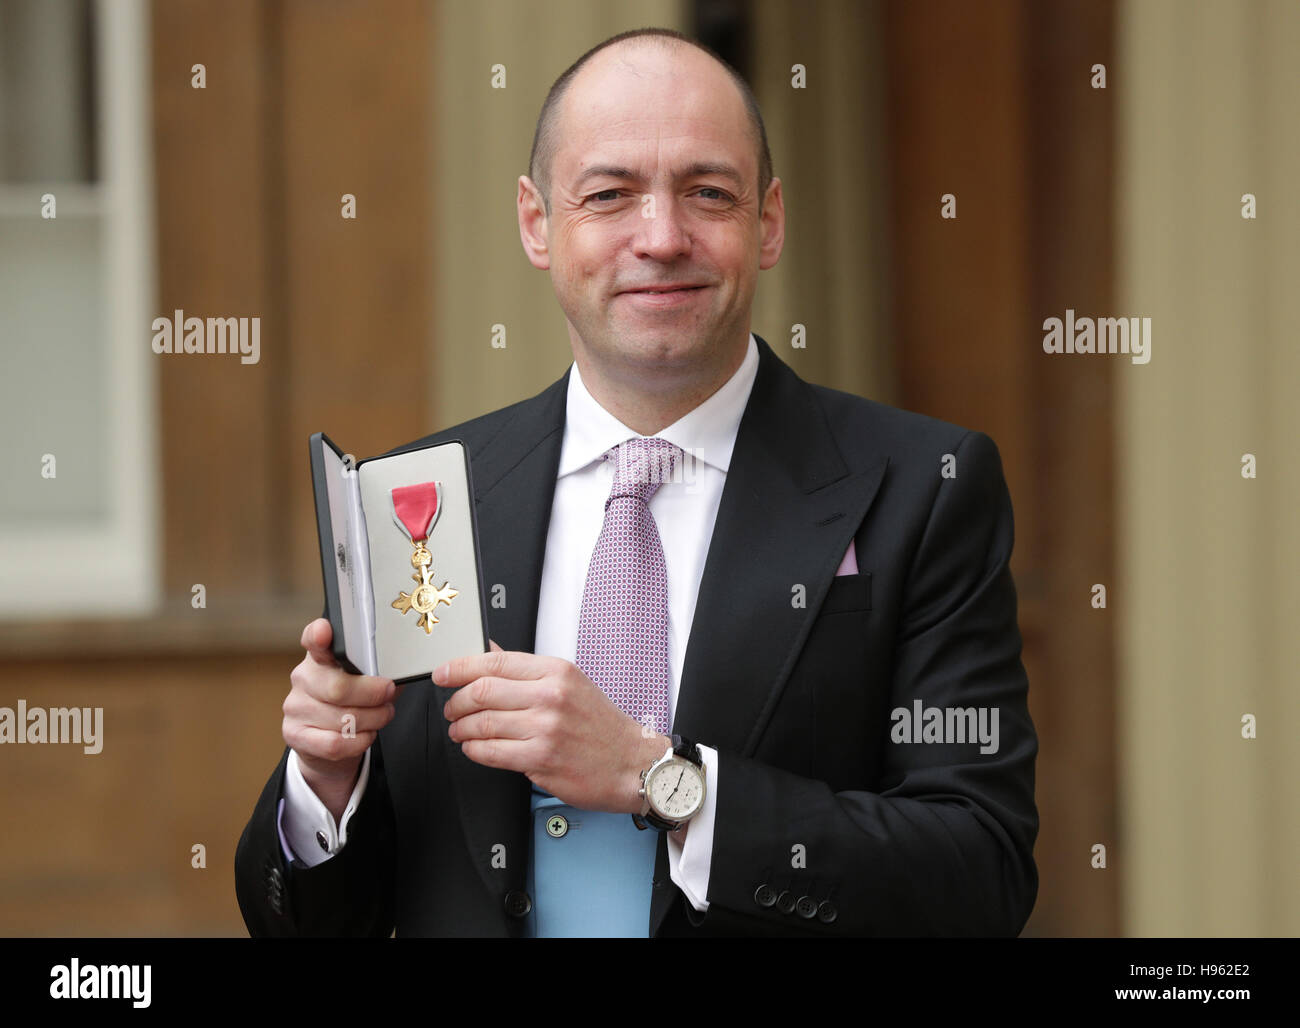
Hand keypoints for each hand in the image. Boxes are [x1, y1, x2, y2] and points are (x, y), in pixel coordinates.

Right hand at [283, 618, 401, 821]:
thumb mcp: (367, 680)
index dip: (318, 635)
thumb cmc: (355, 703)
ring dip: (373, 720)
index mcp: (321, 657)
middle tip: (388, 694)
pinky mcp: (294, 734)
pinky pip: (335, 743)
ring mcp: (296, 707)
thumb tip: (401, 667)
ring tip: (381, 715)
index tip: (324, 631)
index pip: (313, 639)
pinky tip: (366, 735)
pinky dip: (359, 741)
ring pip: (343, 718)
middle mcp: (303, 678)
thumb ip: (378, 669)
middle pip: (338, 687)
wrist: (329, 744)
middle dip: (374, 695)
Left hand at [437, 641, 669, 813]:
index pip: (494, 662)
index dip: (459, 667)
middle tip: (451, 709)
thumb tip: (487, 651)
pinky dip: (474, 750)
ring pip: (482, 723)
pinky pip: (491, 752)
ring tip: (460, 731)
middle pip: (481, 691)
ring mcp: (545, 729)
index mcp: (556, 672)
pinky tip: (474, 748)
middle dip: (455, 702)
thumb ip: (525, 670)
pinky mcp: (541, 760)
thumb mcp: (569, 683)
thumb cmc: (601, 725)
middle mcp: (550, 696)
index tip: (442, 674)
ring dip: (461, 729)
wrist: (631, 762)